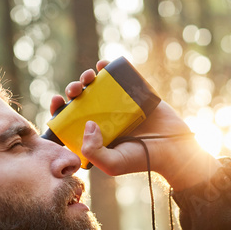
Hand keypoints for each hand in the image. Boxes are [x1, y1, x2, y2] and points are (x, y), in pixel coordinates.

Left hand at [48, 61, 219, 189]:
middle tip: (74, 91)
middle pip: (80, 101)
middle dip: (72, 91)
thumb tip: (87, 123)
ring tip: (88, 77)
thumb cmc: (142, 160)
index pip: (69, 121)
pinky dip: (108, 67)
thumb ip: (94, 151)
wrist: (173, 149)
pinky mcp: (133, 93)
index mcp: (94, 136)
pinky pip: (118, 76)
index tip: (57, 101)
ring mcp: (118, 104)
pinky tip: (102, 65)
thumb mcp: (112, 164)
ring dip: (86, 78)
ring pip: (96, 86)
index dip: (59, 110)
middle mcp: (103, 119)